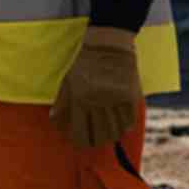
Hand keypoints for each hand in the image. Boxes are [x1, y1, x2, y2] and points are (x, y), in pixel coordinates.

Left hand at [49, 27, 142, 147]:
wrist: (108, 46)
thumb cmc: (83, 65)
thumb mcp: (67, 82)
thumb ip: (62, 105)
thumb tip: (58, 127)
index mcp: (79, 99)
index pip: (79, 133)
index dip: (79, 142)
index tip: (80, 141)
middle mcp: (98, 102)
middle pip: (99, 136)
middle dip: (96, 141)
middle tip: (95, 138)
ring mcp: (115, 100)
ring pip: (115, 132)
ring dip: (111, 135)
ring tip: (107, 132)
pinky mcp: (131, 97)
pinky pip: (129, 122)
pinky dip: (124, 126)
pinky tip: (119, 124)